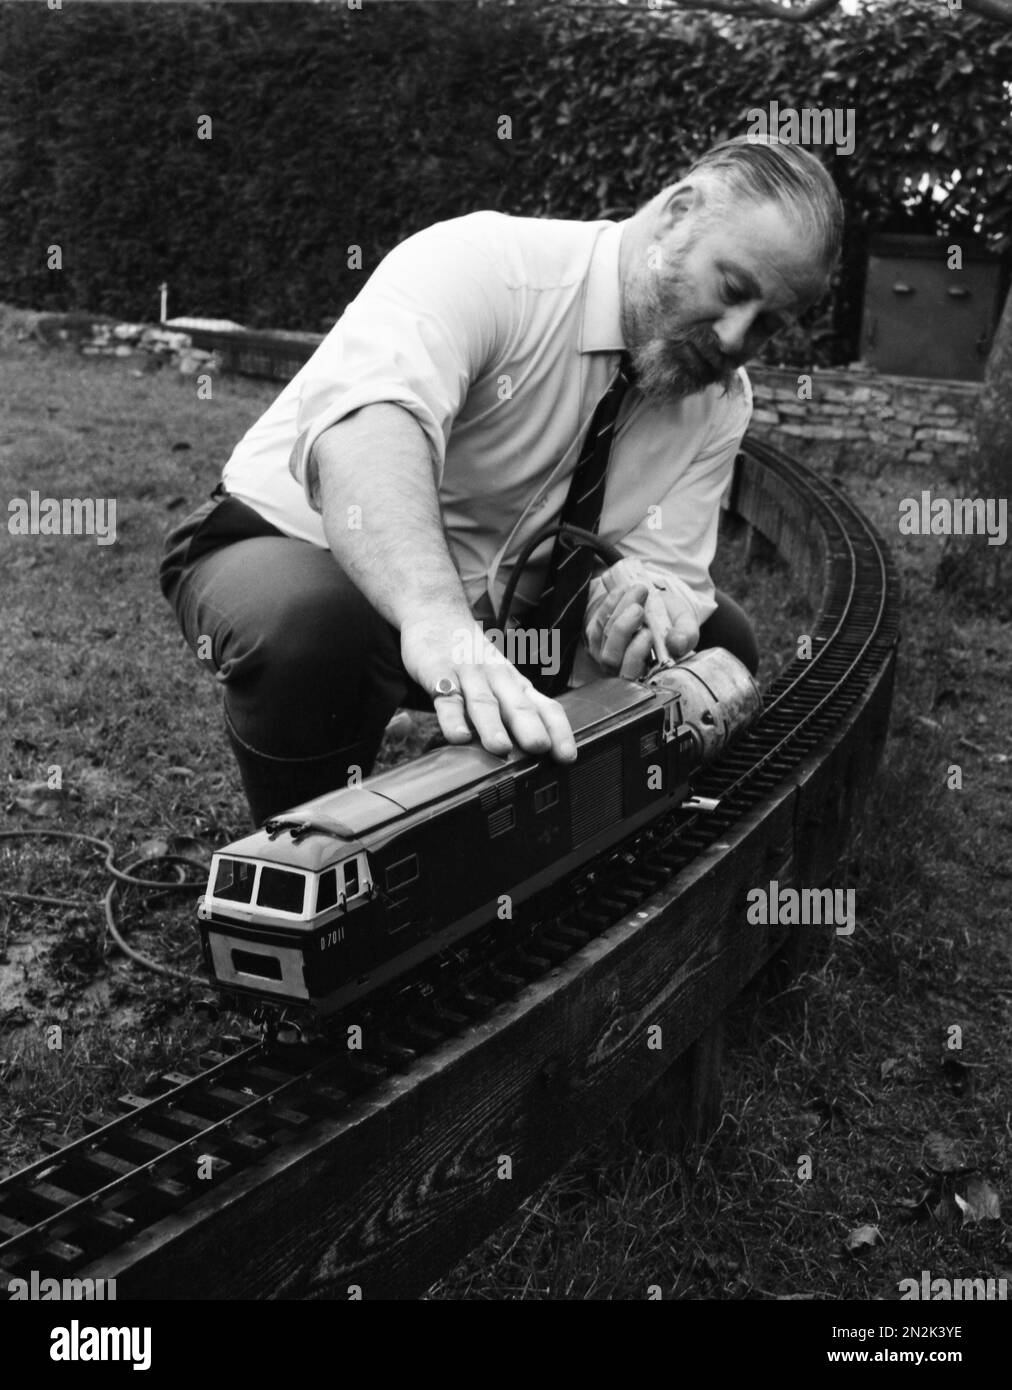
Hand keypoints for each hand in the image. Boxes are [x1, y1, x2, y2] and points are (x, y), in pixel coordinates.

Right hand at [399, 609, 577, 762]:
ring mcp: (468, 675)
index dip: (558, 731)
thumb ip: (516, 708)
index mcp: (516, 684)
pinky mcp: (438, 673)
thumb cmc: (473, 655)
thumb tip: (539, 749)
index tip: (567, 756)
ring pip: (483, 702)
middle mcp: (497, 679)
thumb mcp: (501, 678)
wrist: (438, 610)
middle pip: (518, 705)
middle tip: (540, 748)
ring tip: (500, 747)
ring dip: (492, 725)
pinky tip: (457, 735)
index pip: (545, 707)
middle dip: (531, 728)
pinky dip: (452, 717)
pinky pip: (446, 698)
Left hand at [587, 564, 699, 678]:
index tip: (649, 633)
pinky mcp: (596, 636)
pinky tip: (625, 591)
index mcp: (647, 673)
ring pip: (604, 635)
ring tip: (639, 591)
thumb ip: (686, 636)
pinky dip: (611, 603)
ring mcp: (605, 653)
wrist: (658, 605)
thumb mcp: (686, 625)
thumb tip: (677, 644)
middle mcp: (622, 668)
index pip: (632, 677)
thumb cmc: (672, 622)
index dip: (636, 655)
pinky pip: (597, 620)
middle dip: (623, 630)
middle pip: (611, 658)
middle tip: (639, 608)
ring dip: (620, 609)